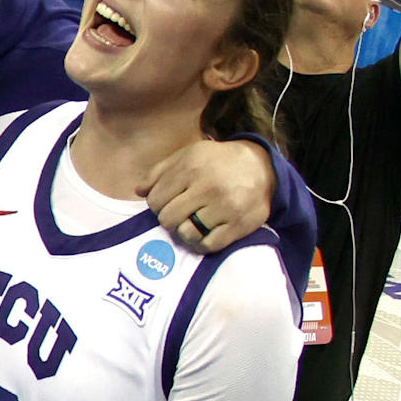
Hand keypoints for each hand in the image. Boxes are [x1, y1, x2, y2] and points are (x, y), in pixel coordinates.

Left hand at [138, 133, 276, 253]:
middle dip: (169, 218)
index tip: (168, 202)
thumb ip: (160, 172)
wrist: (262, 167)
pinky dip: (201, 243)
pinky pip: (207, 245)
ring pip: (185, 233)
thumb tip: (138, 191)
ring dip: (185, 231)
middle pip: (167, 219)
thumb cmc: (217, 162)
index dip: (157, 204)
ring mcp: (225, 207)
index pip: (155, 200)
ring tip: (193, 222)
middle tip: (181, 213)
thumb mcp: (188, 155)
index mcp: (190, 168)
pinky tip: (204, 233)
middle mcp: (207, 187)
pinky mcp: (239, 225)